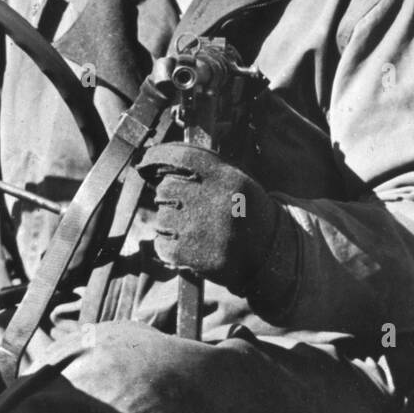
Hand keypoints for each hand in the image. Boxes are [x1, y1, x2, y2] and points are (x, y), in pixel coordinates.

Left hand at [140, 142, 289, 296]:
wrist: (269, 254)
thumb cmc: (246, 212)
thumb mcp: (236, 181)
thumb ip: (204, 170)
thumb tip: (160, 165)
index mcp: (227, 178)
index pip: (181, 156)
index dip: (156, 156)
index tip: (144, 163)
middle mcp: (214, 201)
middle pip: (166, 188)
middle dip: (170, 197)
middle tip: (187, 206)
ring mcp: (203, 229)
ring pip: (162, 218)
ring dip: (170, 224)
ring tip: (195, 229)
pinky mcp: (195, 255)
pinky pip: (162, 245)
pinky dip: (168, 247)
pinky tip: (188, 247)